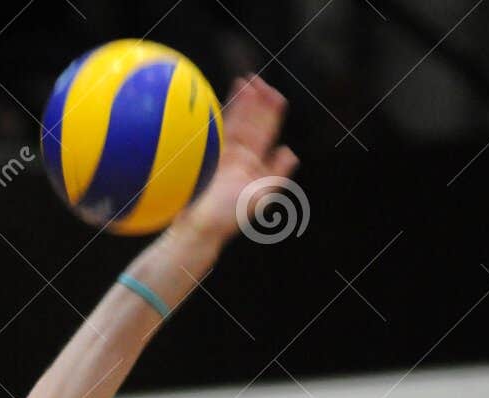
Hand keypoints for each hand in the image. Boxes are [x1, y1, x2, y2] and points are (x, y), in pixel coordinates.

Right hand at [171, 74, 297, 248]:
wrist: (198, 227)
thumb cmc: (227, 218)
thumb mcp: (258, 198)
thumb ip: (275, 175)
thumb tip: (290, 152)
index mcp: (254, 164)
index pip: (265, 131)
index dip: (271, 112)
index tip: (274, 95)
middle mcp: (240, 158)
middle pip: (250, 122)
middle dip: (254, 101)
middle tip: (256, 78)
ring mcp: (221, 157)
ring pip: (232, 124)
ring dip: (238, 103)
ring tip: (241, 82)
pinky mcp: (206, 159)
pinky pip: (214, 133)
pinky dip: (218, 117)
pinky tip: (219, 102)